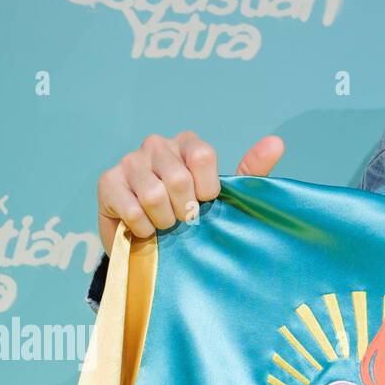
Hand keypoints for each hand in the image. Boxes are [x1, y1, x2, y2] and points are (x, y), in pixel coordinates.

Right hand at [96, 132, 283, 253]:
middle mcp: (157, 145)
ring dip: (164, 220)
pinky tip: (144, 228)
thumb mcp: (227, 195)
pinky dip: (143, 227)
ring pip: (155, 195)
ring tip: (164, 224)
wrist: (155, 242)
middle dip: (185, 210)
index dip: (207, 189)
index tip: (205, 202)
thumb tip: (277, 142)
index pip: (203, 156)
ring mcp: (130, 161)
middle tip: (183, 218)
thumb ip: (251, 171)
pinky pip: (132, 209)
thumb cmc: (194, 212)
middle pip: (179, 178)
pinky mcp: (107, 181)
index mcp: (188, 143)